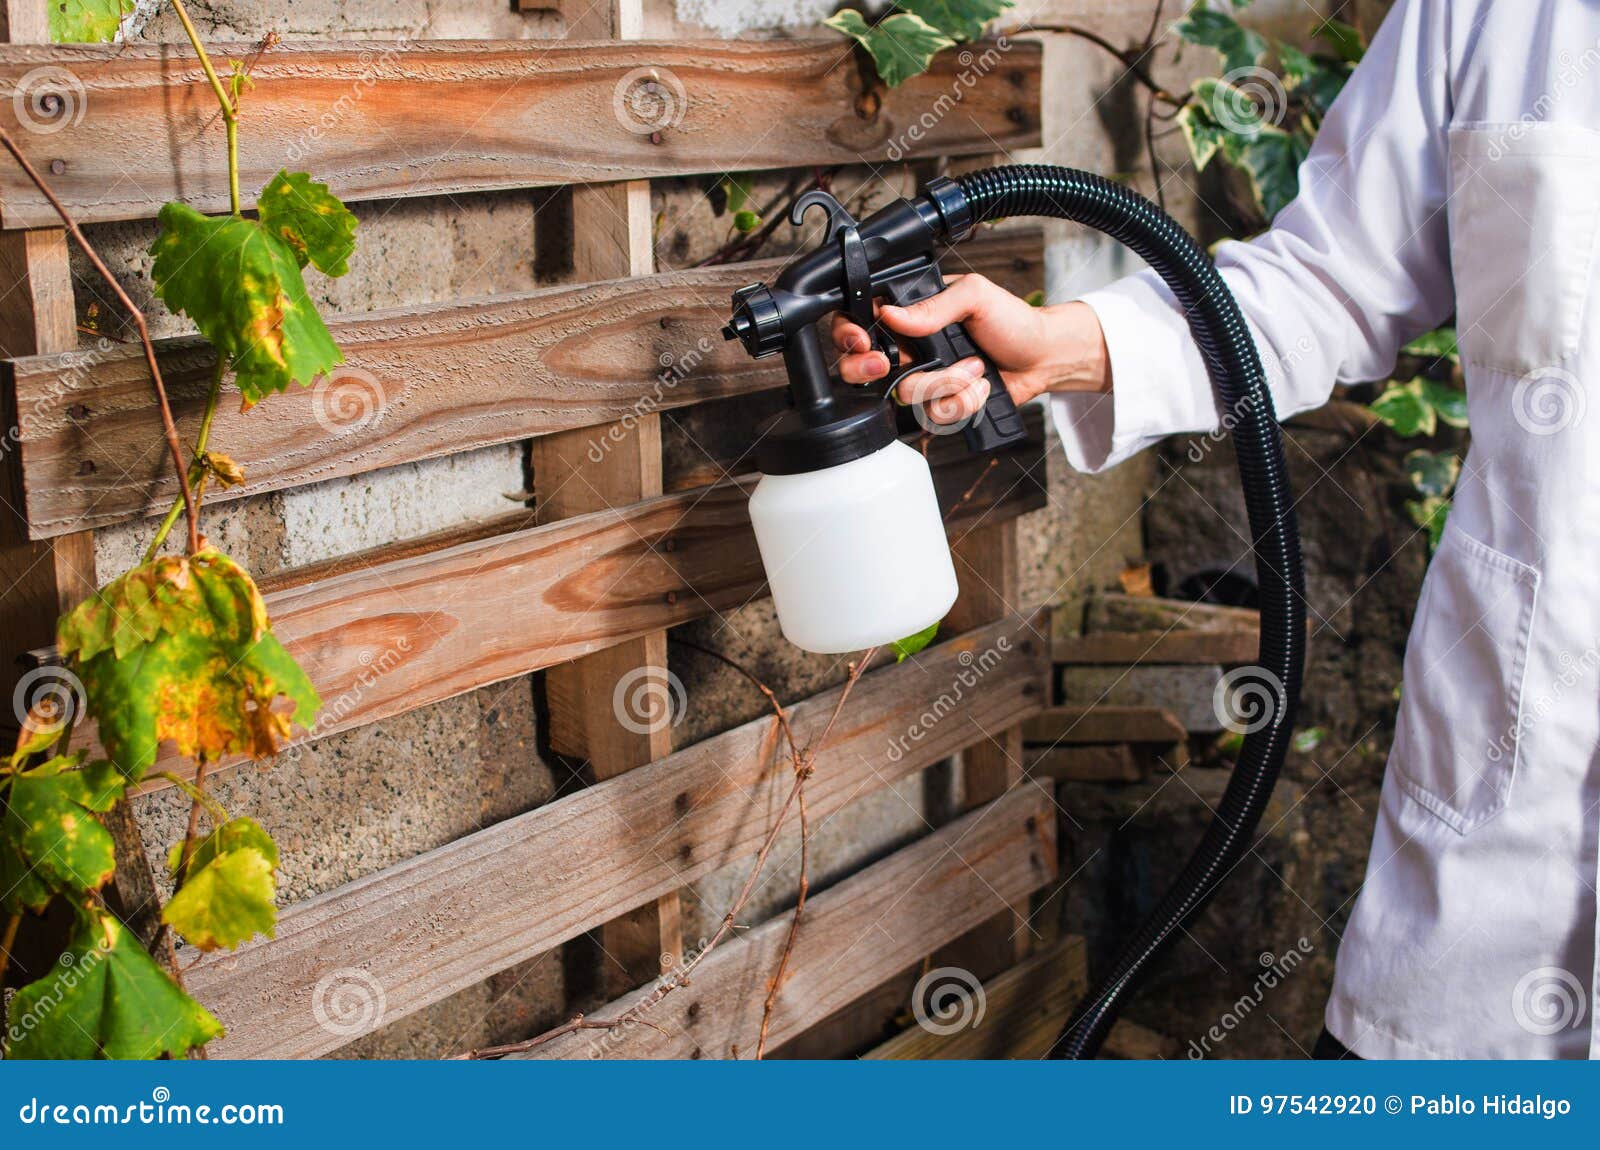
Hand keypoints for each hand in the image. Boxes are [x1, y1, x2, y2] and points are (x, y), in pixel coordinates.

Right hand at [830, 274, 1112, 427]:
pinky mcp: (942, 404)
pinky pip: (934, 415)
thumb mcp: (974, 296)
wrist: (1044, 358)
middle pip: (864, 367)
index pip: (862, 321)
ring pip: (907, 394)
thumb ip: (932, 305)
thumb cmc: (1013, 320)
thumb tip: (891, 314)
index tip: (862, 343)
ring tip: (976, 367)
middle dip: (874, 370)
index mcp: (912, 314)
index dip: (849, 336)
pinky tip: (981, 385)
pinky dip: (964, 403)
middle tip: (895, 364)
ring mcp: (925, 378)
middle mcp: (912, 348)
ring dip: (946, 383)